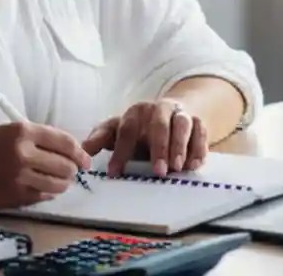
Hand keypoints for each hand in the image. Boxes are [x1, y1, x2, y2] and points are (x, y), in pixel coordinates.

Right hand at [0, 122, 91, 210]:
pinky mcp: (15, 197)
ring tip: (59, 182)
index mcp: (21, 131)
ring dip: (63, 184)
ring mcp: (19, 177)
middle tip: (71, 172)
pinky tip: (42, 189)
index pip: (64, 141)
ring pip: (58, 184)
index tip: (84, 159)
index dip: (79, 152)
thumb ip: (35, 138)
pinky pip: (43, 197)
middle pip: (65, 165)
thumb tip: (67, 149)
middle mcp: (22, 153)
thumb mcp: (5, 132)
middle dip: (72, 169)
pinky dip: (48, 194)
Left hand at [82, 100, 208, 177]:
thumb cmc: (140, 128)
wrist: (171, 112)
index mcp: (135, 112)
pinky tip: (194, 165)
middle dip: (159, 147)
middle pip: (159, 124)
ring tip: (177, 168)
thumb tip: (81, 150)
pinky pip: (201, 131)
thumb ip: (100, 139)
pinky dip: (199, 148)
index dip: (120, 151)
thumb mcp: (118, 130)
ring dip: (180, 146)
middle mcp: (159, 109)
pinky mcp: (199, 121)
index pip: (127, 130)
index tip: (115, 172)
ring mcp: (180, 114)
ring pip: (183, 124)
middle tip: (159, 171)